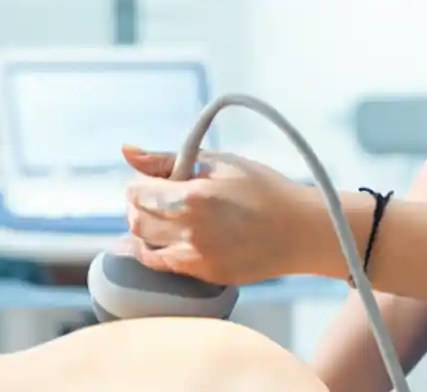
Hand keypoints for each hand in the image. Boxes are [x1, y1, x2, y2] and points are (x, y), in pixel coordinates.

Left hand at [122, 144, 314, 284]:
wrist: (300, 229)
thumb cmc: (263, 188)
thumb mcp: (218, 162)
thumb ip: (166, 159)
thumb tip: (126, 150)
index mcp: (193, 195)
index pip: (138, 192)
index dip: (140, 184)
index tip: (152, 181)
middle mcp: (191, 230)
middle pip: (137, 220)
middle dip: (138, 207)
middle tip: (156, 198)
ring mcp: (198, 257)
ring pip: (146, 245)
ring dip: (146, 229)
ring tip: (166, 217)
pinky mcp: (206, 274)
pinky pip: (164, 265)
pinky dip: (158, 251)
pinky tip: (168, 240)